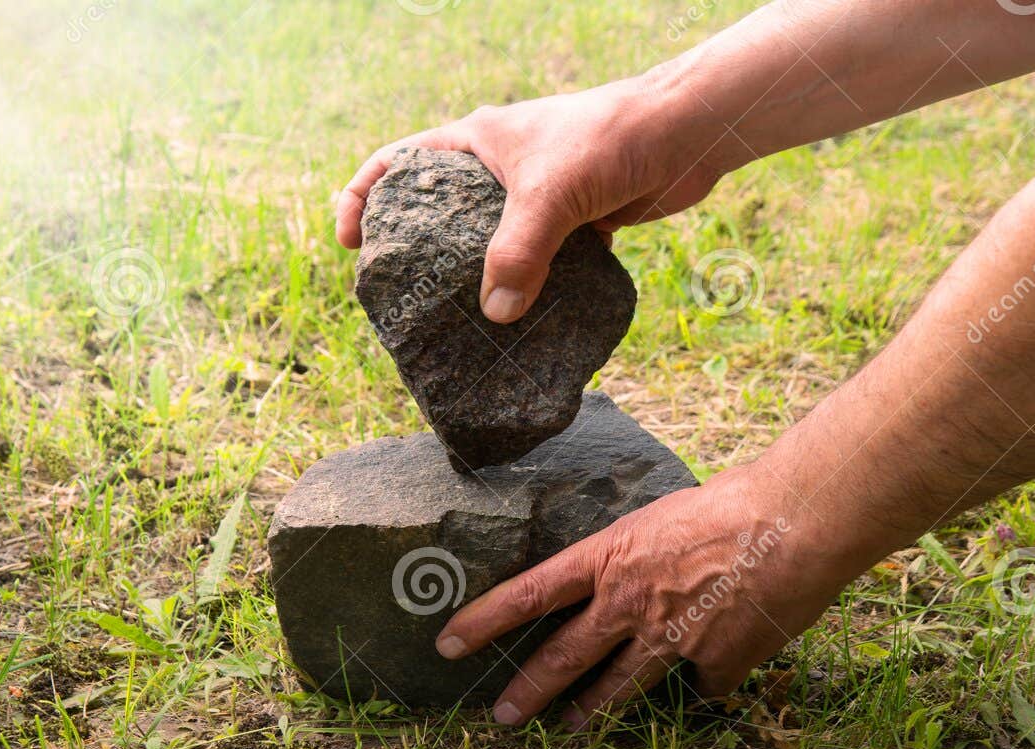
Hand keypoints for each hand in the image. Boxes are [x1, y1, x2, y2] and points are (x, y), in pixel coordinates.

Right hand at [335, 76, 724, 322]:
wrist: (685, 134)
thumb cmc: (607, 140)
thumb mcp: (548, 195)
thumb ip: (518, 254)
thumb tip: (496, 316)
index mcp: (476, 141)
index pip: (398, 163)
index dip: (362, 197)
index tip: (349, 244)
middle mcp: (500, 168)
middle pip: (441, 214)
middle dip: (421, 256)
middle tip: (403, 303)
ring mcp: (538, 197)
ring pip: (493, 245)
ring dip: (480, 282)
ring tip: (460, 329)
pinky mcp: (575, 224)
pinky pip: (541, 265)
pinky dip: (533, 292)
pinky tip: (526, 328)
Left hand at [432, 466, 846, 729]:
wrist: (797, 521)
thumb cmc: (739, 502)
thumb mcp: (666, 517)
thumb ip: (641, 555)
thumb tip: (638, 576)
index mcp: (611, 557)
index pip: (529, 594)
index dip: (484, 622)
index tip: (447, 644)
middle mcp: (630, 604)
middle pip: (564, 657)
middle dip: (528, 691)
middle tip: (501, 715)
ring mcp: (670, 641)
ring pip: (619, 688)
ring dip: (591, 711)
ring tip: (571, 728)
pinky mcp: (715, 665)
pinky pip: (703, 683)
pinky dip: (710, 676)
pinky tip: (725, 662)